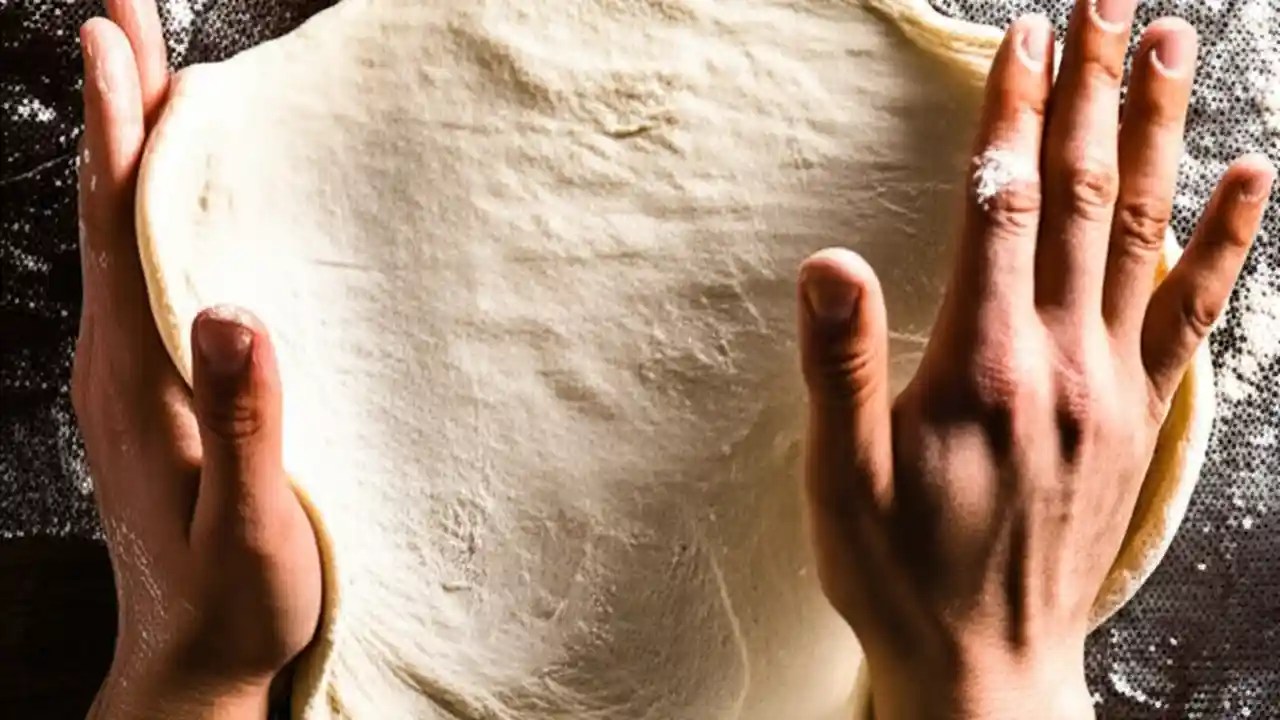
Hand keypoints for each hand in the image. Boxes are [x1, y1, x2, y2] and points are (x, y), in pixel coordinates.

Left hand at [71, 2, 322, 717]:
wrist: (190, 668)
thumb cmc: (228, 606)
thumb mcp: (250, 525)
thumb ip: (247, 421)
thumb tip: (238, 309)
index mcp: (136, 384)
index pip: (117, 235)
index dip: (115, 136)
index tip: (110, 45)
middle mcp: (119, 366)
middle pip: (107, 213)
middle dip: (115, 110)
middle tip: (120, 18)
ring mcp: (131, 377)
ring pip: (123, 236)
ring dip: (130, 148)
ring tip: (147, 73)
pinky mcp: (156, 389)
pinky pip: (146, 272)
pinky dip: (153, 207)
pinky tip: (177, 191)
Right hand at [798, 2, 1271, 717]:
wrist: (989, 662)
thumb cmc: (901, 571)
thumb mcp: (841, 479)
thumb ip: (842, 366)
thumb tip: (828, 262)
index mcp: (983, 370)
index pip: (1001, 211)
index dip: (1011, 119)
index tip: (1025, 41)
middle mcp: (1062, 365)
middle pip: (1082, 200)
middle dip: (1094, 93)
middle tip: (1106, 4)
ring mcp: (1113, 388)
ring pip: (1142, 236)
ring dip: (1158, 135)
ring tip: (1173, 49)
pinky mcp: (1138, 416)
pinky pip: (1194, 313)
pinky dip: (1224, 241)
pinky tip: (1251, 178)